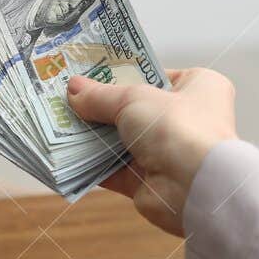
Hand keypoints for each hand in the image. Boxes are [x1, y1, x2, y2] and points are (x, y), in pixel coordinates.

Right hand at [67, 68, 237, 236]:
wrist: (194, 187)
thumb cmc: (178, 128)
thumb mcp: (134, 99)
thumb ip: (101, 96)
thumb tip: (74, 89)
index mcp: (199, 88)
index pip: (156, 75)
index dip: (123, 73)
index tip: (91, 72)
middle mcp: (186, 120)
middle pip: (134, 109)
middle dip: (102, 107)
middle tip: (68, 97)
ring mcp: (167, 153)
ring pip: (121, 140)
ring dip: (93, 136)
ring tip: (60, 123)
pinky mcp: (149, 181)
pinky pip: (114, 169)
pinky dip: (91, 164)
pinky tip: (65, 154)